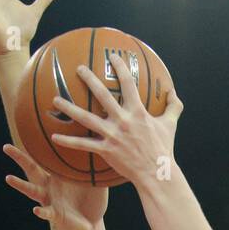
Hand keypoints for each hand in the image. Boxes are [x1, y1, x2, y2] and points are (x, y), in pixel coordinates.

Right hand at [3, 143, 107, 229]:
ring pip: (32, 191)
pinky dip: (41, 212)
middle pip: (31, 169)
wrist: (91, 226)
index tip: (27, 128)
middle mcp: (49, 187)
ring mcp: (50, 201)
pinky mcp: (55, 216)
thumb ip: (93, 163)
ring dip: (20, 185)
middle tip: (5, 146)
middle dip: (19, 158)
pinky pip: (46, 213)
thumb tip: (103, 142)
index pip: (44, 158)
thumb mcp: (92, 179)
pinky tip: (36, 210)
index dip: (36, 145)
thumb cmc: (90, 201)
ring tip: (9, 178)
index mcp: (57, 176)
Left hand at [49, 56, 183, 188]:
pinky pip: (83, 145)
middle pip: (102, 95)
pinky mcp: (106, 150)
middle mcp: (123, 121)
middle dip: (90, 79)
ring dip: (69, 108)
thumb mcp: (171, 125)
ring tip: (55, 99)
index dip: (120, 67)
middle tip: (79, 69)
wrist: (157, 173)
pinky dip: (68, 141)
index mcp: (138, 112)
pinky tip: (55, 137)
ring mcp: (112, 135)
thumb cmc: (164, 149)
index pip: (128, 83)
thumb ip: (173, 107)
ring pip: (86, 118)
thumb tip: (173, 92)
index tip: (112, 56)